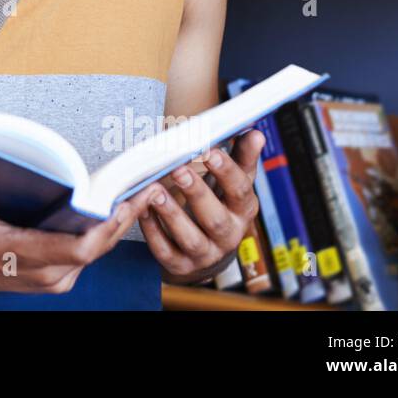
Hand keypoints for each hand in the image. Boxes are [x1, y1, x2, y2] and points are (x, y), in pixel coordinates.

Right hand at [0, 173, 156, 294]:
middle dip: (124, 220)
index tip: (120, 207)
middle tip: (146, 190)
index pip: (77, 250)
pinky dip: (108, 234)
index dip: (102, 231)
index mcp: (26, 258)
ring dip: (120, 226)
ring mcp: (57, 278)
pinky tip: (119, 211)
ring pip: (99, 253)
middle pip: (98, 249)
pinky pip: (93, 255)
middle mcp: (48, 274)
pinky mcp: (62, 277)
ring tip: (141, 195)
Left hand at [139, 130, 264, 283]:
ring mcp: (204, 254)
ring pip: (190, 239)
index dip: (227, 172)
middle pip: (216, 219)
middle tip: (178, 168)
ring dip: (172, 214)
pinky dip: (152, 231)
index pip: (240, 192)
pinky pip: (165, 251)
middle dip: (197, 193)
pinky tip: (142, 209)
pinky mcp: (180, 265)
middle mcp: (228, 236)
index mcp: (243, 211)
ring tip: (155, 190)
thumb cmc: (219, 203)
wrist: (208, 248)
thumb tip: (255, 133)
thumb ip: (241, 157)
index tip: (210, 151)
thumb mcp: (233, 182)